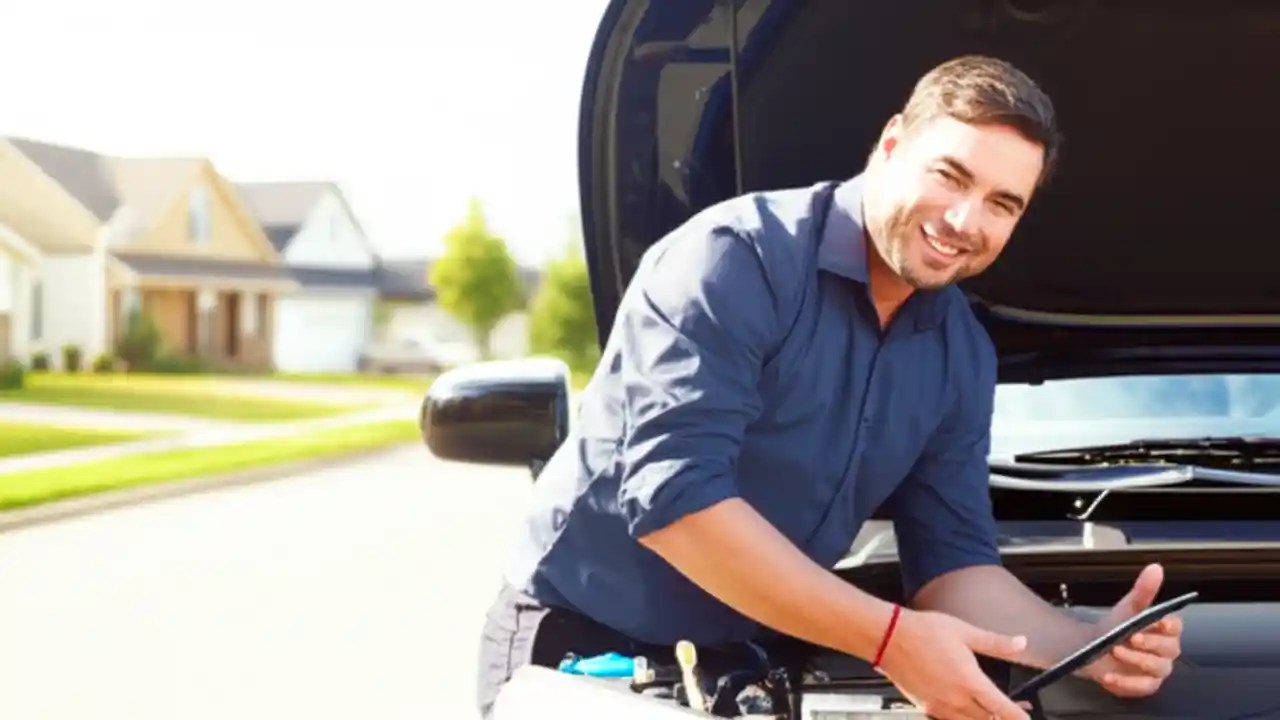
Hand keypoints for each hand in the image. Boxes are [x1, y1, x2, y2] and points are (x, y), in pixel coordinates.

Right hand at [876, 607, 1030, 719]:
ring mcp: (939, 706)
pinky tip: (965, 710)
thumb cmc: (922, 632)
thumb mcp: (964, 632)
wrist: (888, 638)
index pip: (1003, 709)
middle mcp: (956, 700)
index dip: (1019, 715)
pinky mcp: (925, 707)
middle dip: (1004, 717)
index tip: (1027, 713)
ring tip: (991, 712)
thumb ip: (995, 642)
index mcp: (970, 682)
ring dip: (983, 719)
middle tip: (1016, 710)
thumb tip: (1020, 642)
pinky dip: (962, 719)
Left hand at [1084, 563, 1183, 696]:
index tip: (1158, 621)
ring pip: (1157, 668)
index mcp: (1166, 629)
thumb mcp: (1128, 607)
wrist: (1095, 648)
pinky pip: (1142, 687)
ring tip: (1115, 650)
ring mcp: (1158, 670)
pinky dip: (1125, 683)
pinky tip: (1109, 676)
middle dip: (1149, 643)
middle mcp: (1167, 651)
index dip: (1168, 625)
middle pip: (1168, 649)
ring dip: (1136, 660)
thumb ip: (1143, 590)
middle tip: (1130, 636)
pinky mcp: (1145, 685)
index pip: (1176, 627)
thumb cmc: (1116, 626)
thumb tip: (1155, 568)